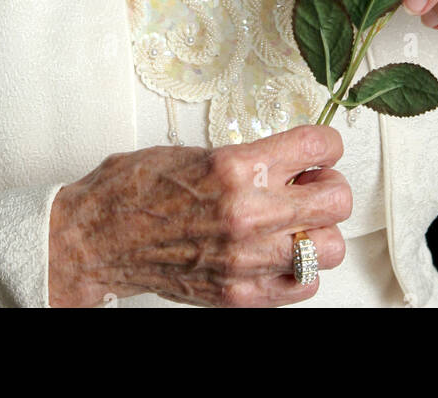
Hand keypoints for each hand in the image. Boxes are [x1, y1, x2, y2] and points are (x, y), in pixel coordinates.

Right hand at [48, 125, 351, 307]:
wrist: (100, 238)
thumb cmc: (137, 189)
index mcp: (235, 166)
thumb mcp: (198, 150)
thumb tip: (289, 159)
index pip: (319, 146)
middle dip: (330, 186)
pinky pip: (303, 285)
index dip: (327, 144)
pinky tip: (280, 253)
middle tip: (312, 185)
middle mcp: (247, 213)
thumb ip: (250, 157)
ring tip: (296, 222)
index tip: (321, 149)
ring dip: (319, 232)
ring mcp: (246, 258)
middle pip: (337, 200)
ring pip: (329, 247)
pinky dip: (301, 269)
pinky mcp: (240, 293)